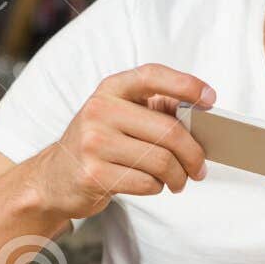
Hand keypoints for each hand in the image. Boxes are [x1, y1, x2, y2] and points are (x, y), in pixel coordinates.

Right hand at [26, 64, 213, 219]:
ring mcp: (93, 143)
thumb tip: (200, 117)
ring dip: (177, 176)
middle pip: (168, 131)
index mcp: (110, 89)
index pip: (152, 76)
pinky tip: (152, 185)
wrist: (54, 178)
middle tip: (200, 168)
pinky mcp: (93, 174)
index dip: (186, 85)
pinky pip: (146, 183)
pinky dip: (157, 188)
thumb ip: (154, 110)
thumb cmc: (98, 144)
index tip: (210, 99)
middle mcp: (99, 110)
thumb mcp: (119, 116)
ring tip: (177, 180)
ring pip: (161, 161)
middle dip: (193, 154)